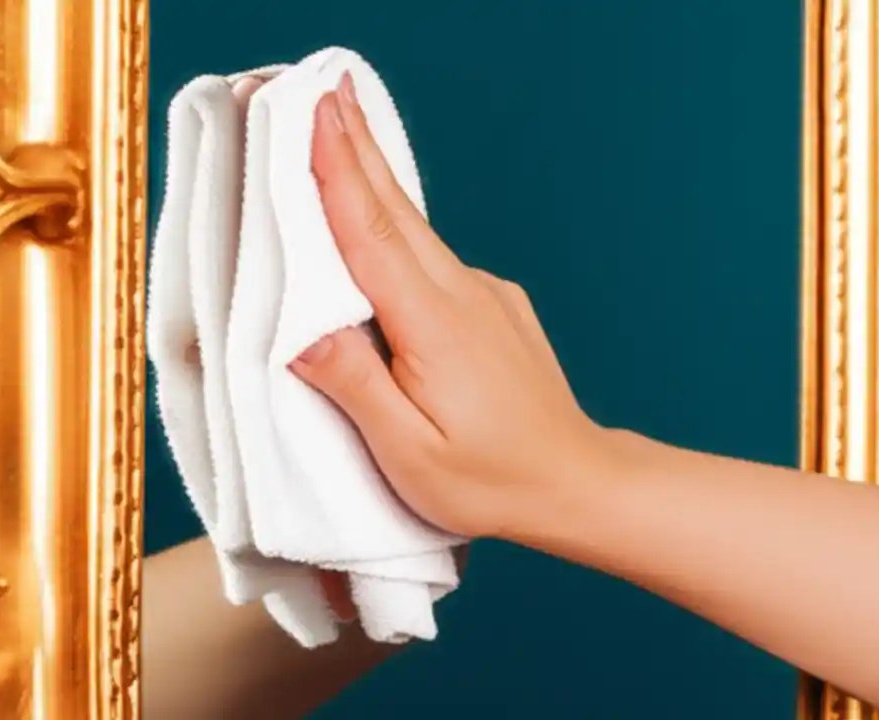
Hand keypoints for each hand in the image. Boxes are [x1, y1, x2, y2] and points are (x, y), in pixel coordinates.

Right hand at [289, 74, 611, 539]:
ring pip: (416, 231)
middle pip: (396, 211)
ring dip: (375, 183)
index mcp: (433, 324)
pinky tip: (384, 233)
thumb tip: (301, 335)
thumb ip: (355, 385)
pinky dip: (400, 233)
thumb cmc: (491, 479)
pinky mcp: (494, 307)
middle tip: (327, 90)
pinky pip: (435, 260)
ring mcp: (484, 296)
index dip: (339, 173)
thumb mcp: (410, 452)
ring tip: (344, 137)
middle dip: (358, 147)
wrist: (576, 482)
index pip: (371, 235)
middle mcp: (462, 294)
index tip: (317, 117)